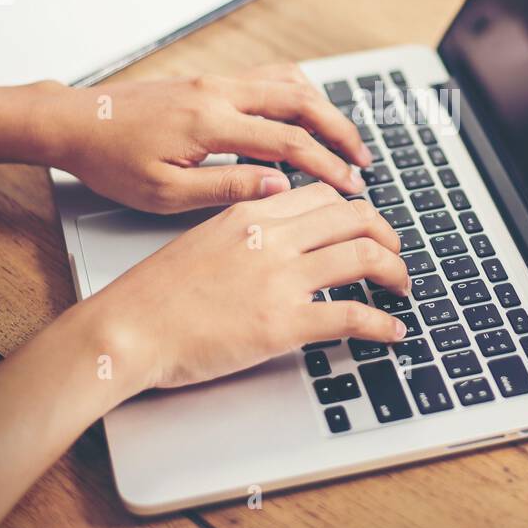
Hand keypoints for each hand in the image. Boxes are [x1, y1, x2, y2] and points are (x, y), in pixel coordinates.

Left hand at [45, 64, 370, 212]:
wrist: (74, 122)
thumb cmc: (111, 160)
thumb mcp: (164, 192)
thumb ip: (227, 187)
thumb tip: (279, 185)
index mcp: (210, 123)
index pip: (288, 142)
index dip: (327, 165)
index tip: (349, 186)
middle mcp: (219, 92)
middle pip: (301, 102)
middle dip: (340, 131)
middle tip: (363, 160)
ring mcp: (215, 80)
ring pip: (288, 83)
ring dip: (322, 109)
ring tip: (343, 140)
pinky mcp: (209, 80)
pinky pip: (267, 77)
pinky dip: (297, 94)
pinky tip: (304, 116)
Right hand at [86, 183, 409, 390]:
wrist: (126, 329)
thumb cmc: (153, 294)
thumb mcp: (201, 239)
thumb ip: (244, 229)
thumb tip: (278, 236)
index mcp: (250, 212)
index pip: (321, 195)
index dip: (354, 207)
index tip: (365, 223)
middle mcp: (271, 237)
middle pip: (354, 217)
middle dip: (387, 234)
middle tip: (395, 253)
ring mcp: (279, 278)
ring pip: (363, 256)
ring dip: (394, 271)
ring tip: (401, 287)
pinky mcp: (282, 322)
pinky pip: (352, 315)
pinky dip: (383, 324)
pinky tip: (392, 332)